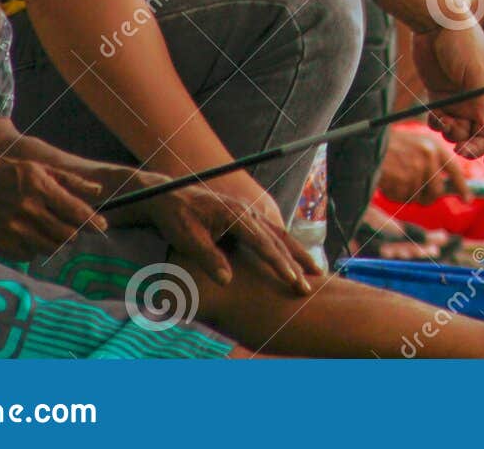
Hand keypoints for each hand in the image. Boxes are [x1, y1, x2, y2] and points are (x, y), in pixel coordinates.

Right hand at [0, 154, 106, 260]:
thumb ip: (70, 180)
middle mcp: (29, 211)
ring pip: (51, 247)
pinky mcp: (2, 244)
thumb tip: (98, 191)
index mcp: (40, 189)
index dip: (93, 221)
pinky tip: (31, 237)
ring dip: (58, 242)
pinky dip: (35, 249)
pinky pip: (30, 255)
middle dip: (76, 233)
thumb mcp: (37, 168)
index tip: (103, 227)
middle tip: (74, 229)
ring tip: (53, 233)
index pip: (76, 211)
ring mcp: (15, 230)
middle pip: (67, 234)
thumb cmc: (4, 174)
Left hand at [129, 177, 320, 295]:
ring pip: (279, 234)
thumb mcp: (187, 238)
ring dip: (297, 253)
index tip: (293, 279)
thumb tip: (226, 280)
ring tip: (315, 270)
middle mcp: (247, 212)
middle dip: (296, 262)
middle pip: (278, 239)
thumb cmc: (176, 218)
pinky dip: (286, 247)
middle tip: (309, 285)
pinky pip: (272, 233)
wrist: (168, 197)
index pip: (263, 243)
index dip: (279, 263)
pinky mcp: (246, 218)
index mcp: (235, 215)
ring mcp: (249, 213)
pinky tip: (294, 259)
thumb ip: (208, 258)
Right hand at [376, 129, 472, 203]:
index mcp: (434, 145)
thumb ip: (432, 163)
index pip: (455, 170)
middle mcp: (429, 157)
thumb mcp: (416, 145)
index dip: (462, 187)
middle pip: (437, 192)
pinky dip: (394, 195)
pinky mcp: (404, 181)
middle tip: (415, 193)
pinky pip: (403, 199)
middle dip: (427, 197)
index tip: (468, 200)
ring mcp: (417, 169)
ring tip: (395, 178)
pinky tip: (387, 181)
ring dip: (406, 194)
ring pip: (418, 197)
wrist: (365, 144)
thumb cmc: (390, 145)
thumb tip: (445, 189)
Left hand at [412, 21, 483, 163]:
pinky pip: (441, 122)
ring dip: (453, 134)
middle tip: (460, 150)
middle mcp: (480, 101)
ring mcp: (459, 100)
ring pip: (460, 132)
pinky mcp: (440, 97)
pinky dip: (437, 124)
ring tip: (445, 121)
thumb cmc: (462, 42)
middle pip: (483, 137)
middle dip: (473, 147)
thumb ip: (483, 104)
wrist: (435, 22)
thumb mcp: (476, 72)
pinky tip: (434, 114)